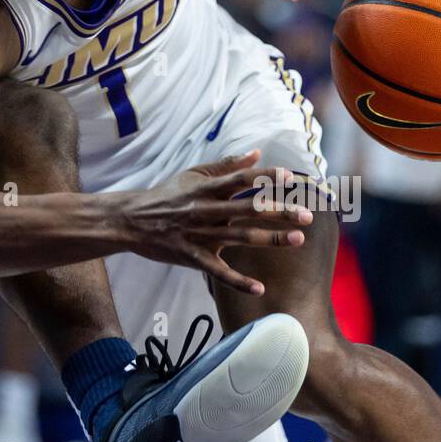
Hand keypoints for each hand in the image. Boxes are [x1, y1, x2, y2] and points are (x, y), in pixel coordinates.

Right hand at [123, 150, 310, 293]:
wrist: (132, 221)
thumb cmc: (167, 195)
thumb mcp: (193, 174)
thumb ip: (226, 165)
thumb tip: (258, 152)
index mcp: (207, 188)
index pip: (242, 179)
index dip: (266, 177)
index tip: (292, 178)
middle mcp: (206, 210)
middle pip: (248, 209)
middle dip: (280, 211)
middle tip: (308, 215)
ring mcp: (200, 235)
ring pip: (241, 238)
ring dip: (270, 239)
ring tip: (298, 240)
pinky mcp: (193, 257)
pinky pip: (219, 272)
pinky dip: (238, 282)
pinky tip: (260, 289)